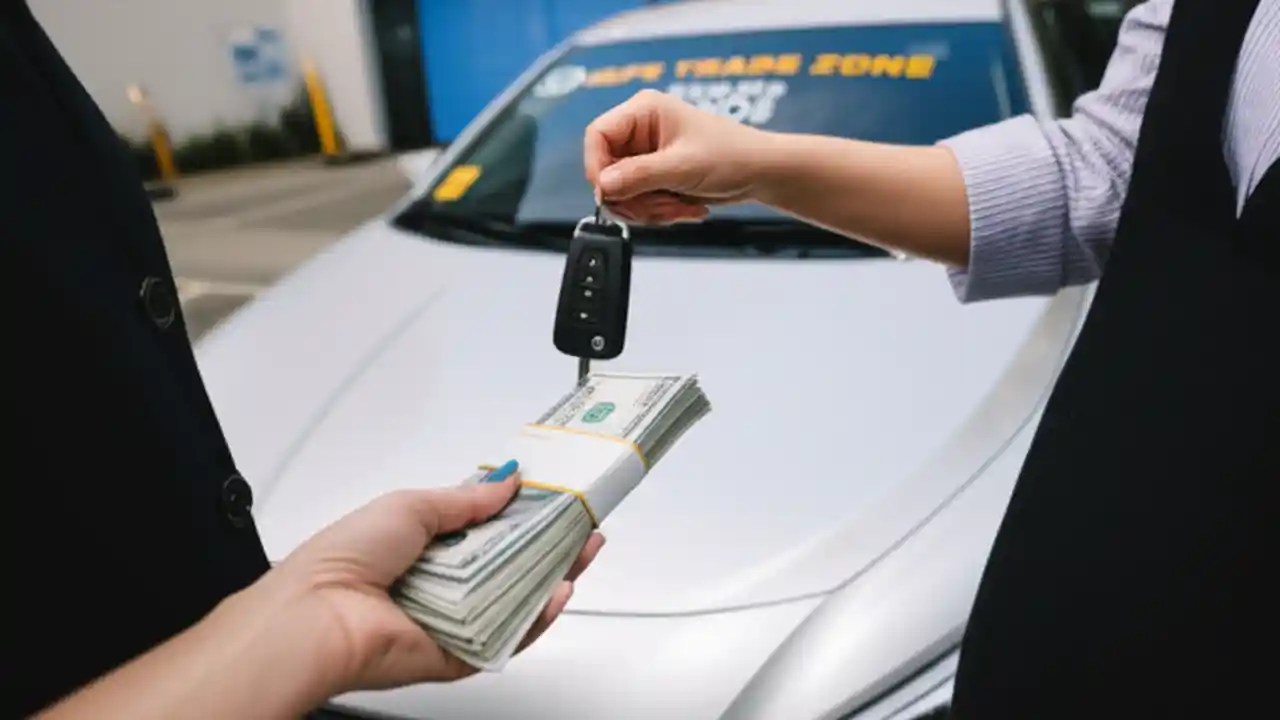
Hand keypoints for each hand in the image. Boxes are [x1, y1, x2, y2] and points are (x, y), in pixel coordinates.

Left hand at [257, 470, 604, 694]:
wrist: (318, 617)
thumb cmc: (346, 557)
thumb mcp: (412, 505)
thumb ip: (466, 498)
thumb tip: (506, 480)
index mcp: (425, 547)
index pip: (488, 532)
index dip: (524, 517)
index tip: (555, 501)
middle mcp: (441, 585)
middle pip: (511, 567)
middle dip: (550, 546)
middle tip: (583, 526)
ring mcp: (452, 622)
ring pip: (517, 602)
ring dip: (553, 577)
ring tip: (584, 551)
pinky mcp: (458, 656)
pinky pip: (506, 640)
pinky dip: (536, 620)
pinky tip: (557, 593)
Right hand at [584, 89, 770, 224]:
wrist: (760, 173)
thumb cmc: (733, 155)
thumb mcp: (682, 166)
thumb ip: (638, 176)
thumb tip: (603, 186)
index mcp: (644, 111)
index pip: (597, 135)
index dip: (597, 166)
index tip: (609, 194)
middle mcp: (640, 129)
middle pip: (606, 169)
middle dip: (631, 197)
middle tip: (657, 208)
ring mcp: (646, 154)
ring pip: (621, 191)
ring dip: (647, 209)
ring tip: (678, 207)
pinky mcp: (654, 175)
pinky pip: (637, 201)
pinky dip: (656, 212)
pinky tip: (682, 208)